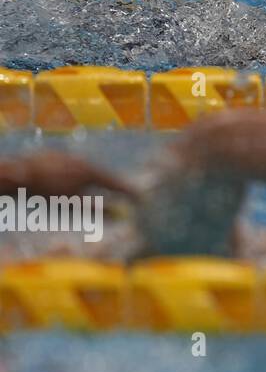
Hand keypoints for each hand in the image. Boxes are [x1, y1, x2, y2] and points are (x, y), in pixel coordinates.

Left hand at [1, 151, 136, 199]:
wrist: (19, 174)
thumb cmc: (46, 192)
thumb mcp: (73, 204)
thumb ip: (96, 209)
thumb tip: (117, 216)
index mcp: (91, 171)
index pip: (116, 182)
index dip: (129, 191)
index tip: (141, 198)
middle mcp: (83, 160)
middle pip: (101, 174)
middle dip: (109, 185)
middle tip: (120, 193)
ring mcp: (68, 155)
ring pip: (84, 170)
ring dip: (87, 181)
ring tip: (83, 191)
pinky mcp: (53, 155)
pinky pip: (69, 166)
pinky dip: (71, 175)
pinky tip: (59, 183)